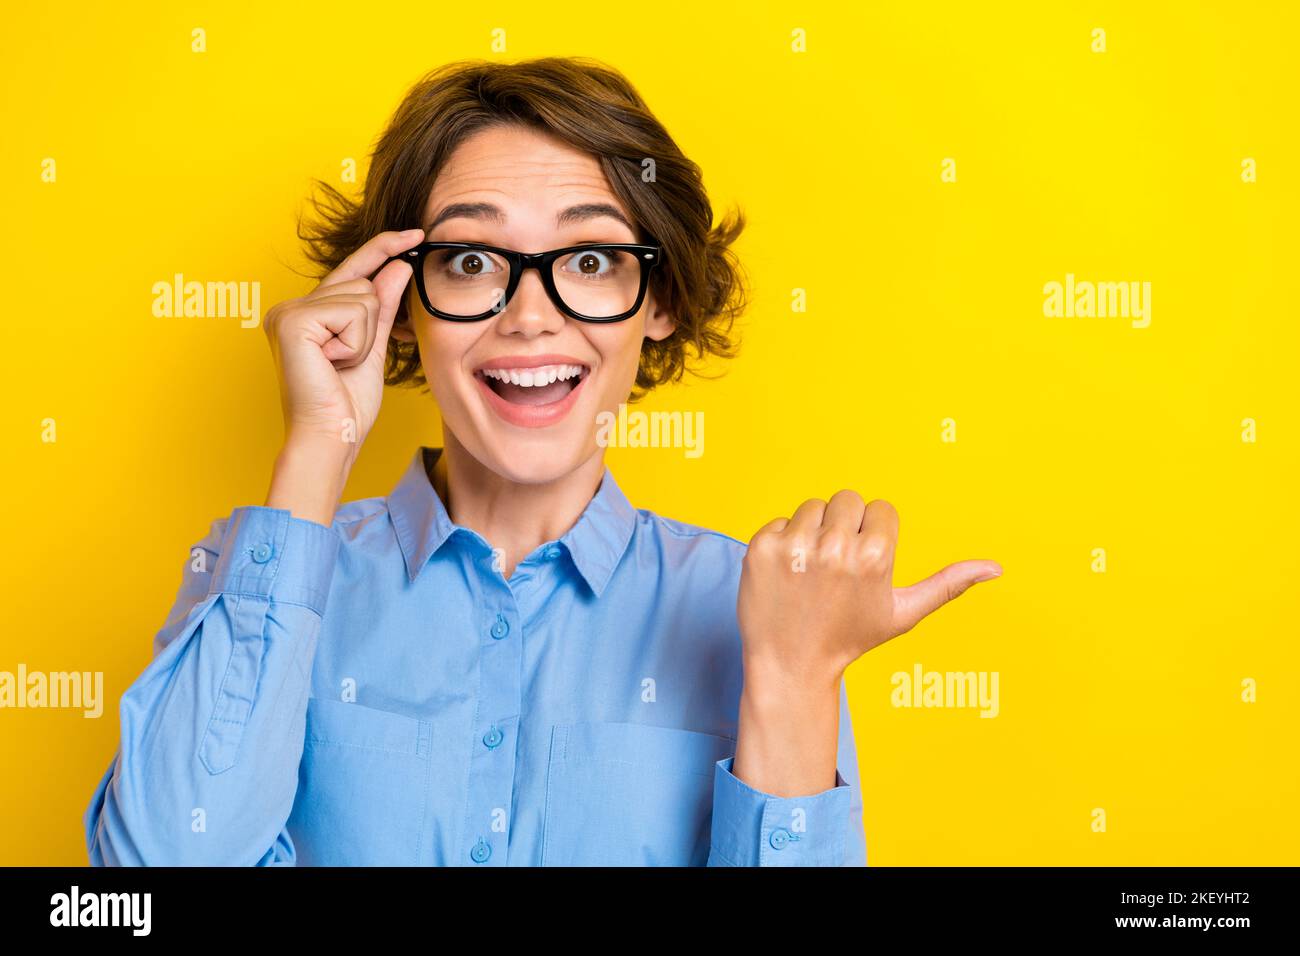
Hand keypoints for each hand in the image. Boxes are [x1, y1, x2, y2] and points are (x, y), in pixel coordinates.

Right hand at [261, 229, 423, 523]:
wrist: (331, 437)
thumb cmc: (346, 405)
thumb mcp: (372, 348)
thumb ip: (382, 307)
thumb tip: (398, 266)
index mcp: (307, 314)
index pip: (353, 271)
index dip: (384, 249)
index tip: (417, 234)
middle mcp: (291, 307)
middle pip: (363, 284)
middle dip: (370, 327)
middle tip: (347, 363)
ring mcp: (288, 312)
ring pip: (361, 297)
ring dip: (363, 338)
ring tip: (338, 365)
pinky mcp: (292, 321)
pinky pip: (352, 312)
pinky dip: (354, 343)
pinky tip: (332, 363)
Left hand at [737, 490, 1001, 684]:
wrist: (790, 665)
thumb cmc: (849, 639)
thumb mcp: (903, 614)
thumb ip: (948, 585)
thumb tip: (996, 568)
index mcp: (875, 557)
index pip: (880, 509)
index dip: (873, 536)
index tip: (862, 567)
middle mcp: (835, 547)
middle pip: (847, 500)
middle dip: (844, 527)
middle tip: (835, 570)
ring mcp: (794, 547)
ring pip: (812, 507)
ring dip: (812, 532)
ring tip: (811, 573)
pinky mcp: (761, 548)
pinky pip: (779, 521)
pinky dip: (781, 543)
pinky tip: (786, 576)